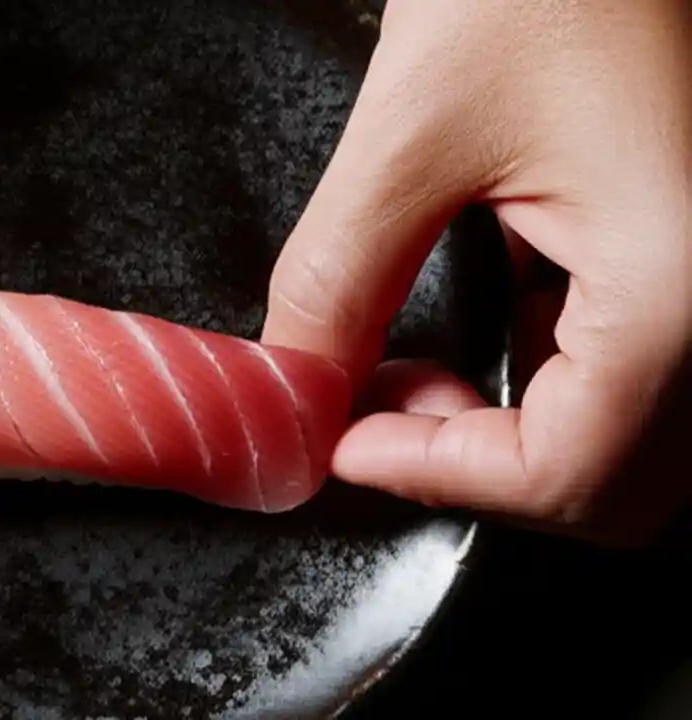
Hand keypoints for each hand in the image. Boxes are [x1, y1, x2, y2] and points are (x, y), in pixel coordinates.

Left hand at [263, 0, 690, 545]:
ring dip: (510, 430)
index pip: (565, 474)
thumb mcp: (416, 133)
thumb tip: (294, 379)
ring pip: (625, 436)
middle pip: (611, 484)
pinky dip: (549, 374)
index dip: (434, 475)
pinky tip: (484, 320)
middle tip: (379, 412)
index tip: (344, 442)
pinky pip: (633, 364)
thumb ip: (340, 278)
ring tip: (411, 372)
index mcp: (682, 288)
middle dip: (479, 468)